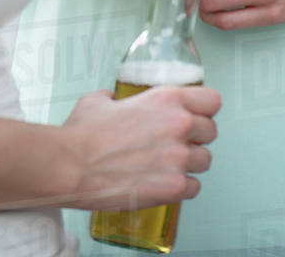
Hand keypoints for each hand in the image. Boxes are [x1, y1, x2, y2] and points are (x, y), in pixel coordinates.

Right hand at [61, 84, 220, 209]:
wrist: (72, 165)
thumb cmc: (83, 133)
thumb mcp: (100, 100)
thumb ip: (115, 97)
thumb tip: (113, 100)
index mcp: (166, 98)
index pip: (212, 100)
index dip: (204, 109)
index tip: (196, 115)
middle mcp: (179, 124)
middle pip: (212, 131)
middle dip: (197, 137)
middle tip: (179, 143)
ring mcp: (179, 157)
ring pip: (206, 160)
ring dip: (191, 163)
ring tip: (170, 166)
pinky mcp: (174, 187)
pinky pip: (195, 188)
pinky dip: (183, 188)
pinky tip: (165, 183)